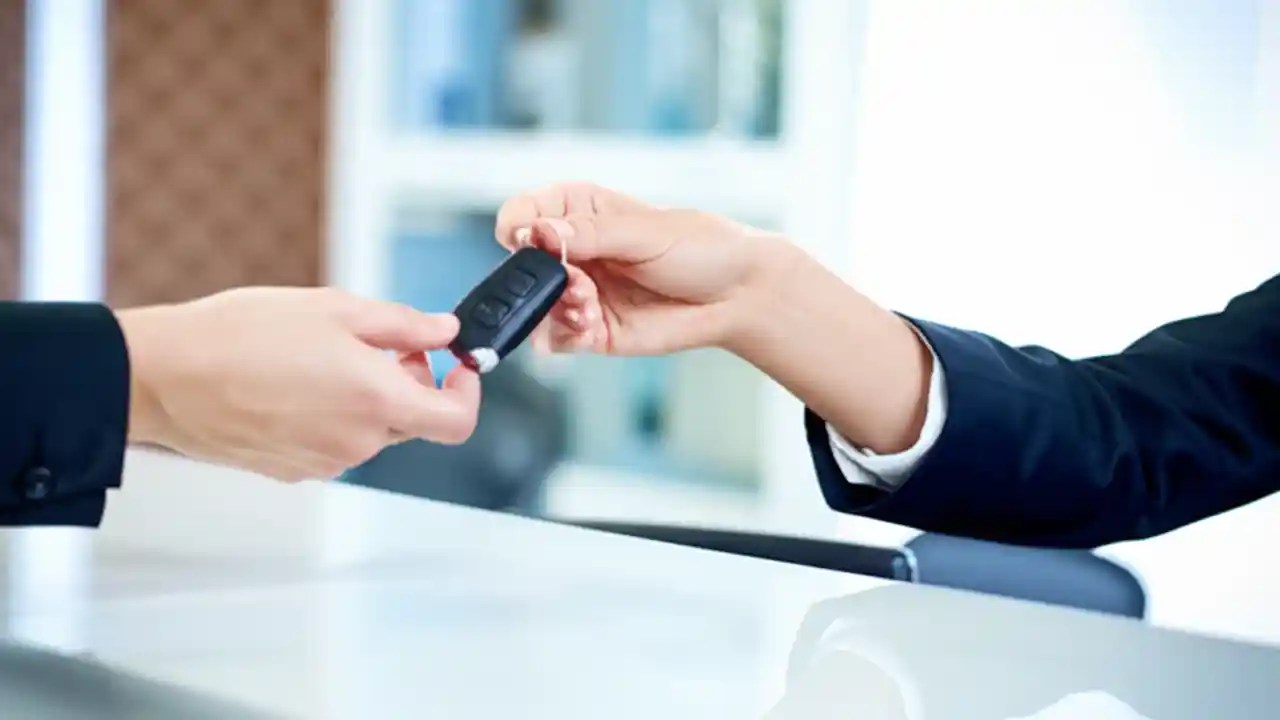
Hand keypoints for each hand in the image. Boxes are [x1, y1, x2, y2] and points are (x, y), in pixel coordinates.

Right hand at [117, 287, 480, 481]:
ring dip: (365, 397)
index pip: (457, 422)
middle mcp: (358, 443)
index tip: (456, 367)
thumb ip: (403, 324)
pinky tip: (294, 382)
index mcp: (378, 403)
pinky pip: (333, 442)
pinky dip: (331, 414)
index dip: (467, 393)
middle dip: (408, 382)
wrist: (166, 376)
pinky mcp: (293, 470)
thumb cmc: (241, 336)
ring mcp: (325, 462)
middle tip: (380, 343)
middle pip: (412, 421)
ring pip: (371, 431)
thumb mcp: (336, 309)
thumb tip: (444, 331)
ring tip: (320, 356)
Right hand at [497, 182, 931, 454]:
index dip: (521, 225)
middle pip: (525, 265)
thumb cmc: (702, 248)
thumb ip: (590, 234)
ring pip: (537, 305)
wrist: (739, 294)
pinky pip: (558, 337)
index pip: (525, 211)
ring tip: (587, 307)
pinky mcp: (593, 329)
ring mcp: (582, 292)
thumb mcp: (646, 232)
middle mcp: (575, 252)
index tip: (533, 239)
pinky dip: (563, 335)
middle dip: (539, 277)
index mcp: (581, 212)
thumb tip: (540, 233)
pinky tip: (588, 326)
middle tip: (573, 281)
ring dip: (553, 308)